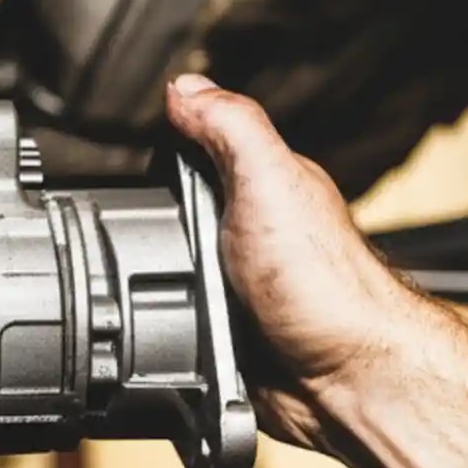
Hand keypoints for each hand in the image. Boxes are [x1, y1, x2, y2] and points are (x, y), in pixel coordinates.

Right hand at [165, 74, 424, 449]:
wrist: (343, 381)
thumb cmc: (325, 285)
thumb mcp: (270, 181)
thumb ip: (230, 127)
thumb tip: (184, 87)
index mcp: (259, 188)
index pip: (192, 153)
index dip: (158, 156)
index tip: (124, 164)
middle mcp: (246, 234)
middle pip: (168, 218)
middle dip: (141, 232)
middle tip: (130, 242)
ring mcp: (232, 288)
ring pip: (164, 275)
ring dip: (147, 289)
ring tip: (145, 291)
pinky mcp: (222, 337)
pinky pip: (171, 325)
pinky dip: (160, 330)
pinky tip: (161, 328)